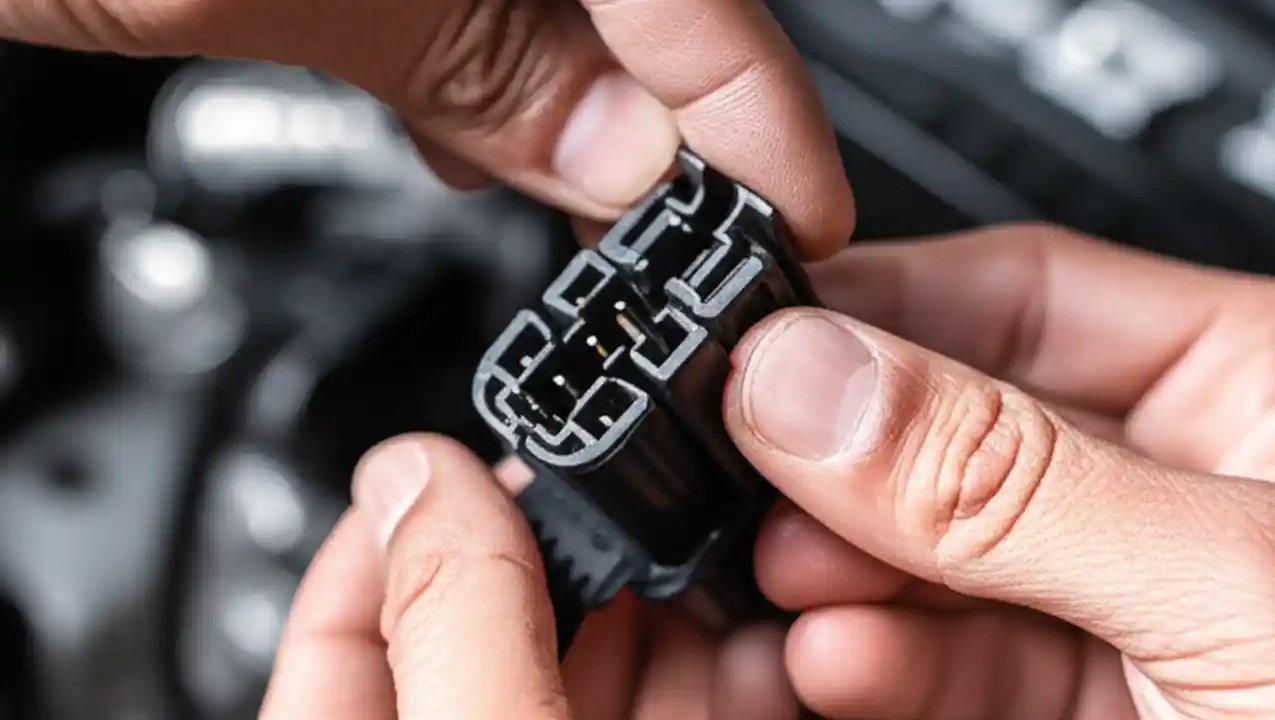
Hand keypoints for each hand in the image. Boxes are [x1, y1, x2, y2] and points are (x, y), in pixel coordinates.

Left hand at [0, 0, 852, 257]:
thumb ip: (464, 53)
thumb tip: (623, 155)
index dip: (757, 115)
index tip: (799, 225)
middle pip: (639, 2)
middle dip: (677, 134)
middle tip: (697, 262)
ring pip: (557, 3)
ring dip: (578, 115)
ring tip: (595, 220)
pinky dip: (483, 71)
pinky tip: (470, 129)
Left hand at [260, 435, 800, 719]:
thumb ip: (451, 620)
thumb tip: (416, 476)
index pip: (341, 640)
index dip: (395, 530)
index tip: (461, 456)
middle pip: (510, 638)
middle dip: (587, 557)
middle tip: (640, 488)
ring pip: (624, 679)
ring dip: (689, 615)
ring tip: (731, 551)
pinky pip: (710, 718)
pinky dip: (751, 677)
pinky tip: (784, 642)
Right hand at [733, 224, 1274, 717]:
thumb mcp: (1226, 578)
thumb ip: (1008, 480)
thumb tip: (809, 381)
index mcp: (1258, 390)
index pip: (1030, 293)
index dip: (884, 303)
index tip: (762, 331)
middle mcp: (1185, 488)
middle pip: (959, 430)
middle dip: (843, 457)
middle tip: (751, 459)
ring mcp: (1135, 606)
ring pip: (940, 557)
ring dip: (841, 571)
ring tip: (784, 574)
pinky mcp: (1092, 711)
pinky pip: (961, 668)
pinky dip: (880, 663)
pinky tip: (833, 656)